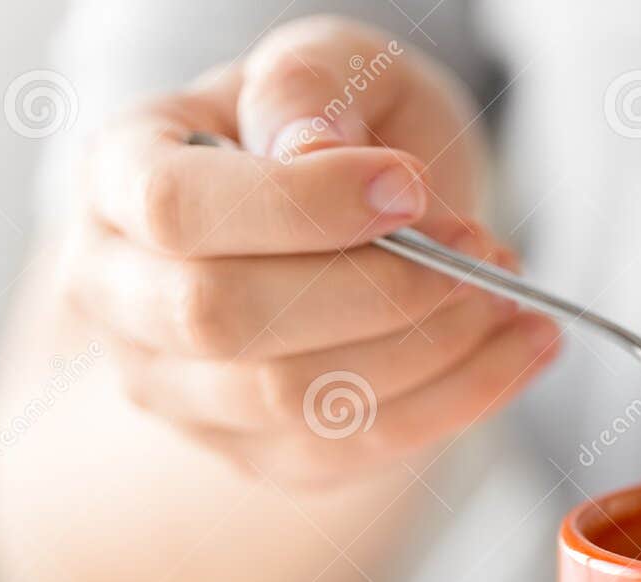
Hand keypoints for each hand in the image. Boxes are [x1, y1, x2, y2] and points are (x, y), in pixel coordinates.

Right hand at [60, 15, 556, 484]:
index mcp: (118, 178)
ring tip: (510, 295)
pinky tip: (522, 346)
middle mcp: (123, 298)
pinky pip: (359, 449)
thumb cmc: (335, 131)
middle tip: (482, 253)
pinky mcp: (261, 454)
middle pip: (227, 319)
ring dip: (433, 349)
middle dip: (382, 290)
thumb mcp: (330, 67)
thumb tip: (311, 151)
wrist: (355, 217)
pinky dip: (461, 399)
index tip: (411, 187)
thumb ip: (311, 86)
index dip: (300, 206)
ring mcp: (183, 394)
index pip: (178, 208)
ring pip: (299, 399)